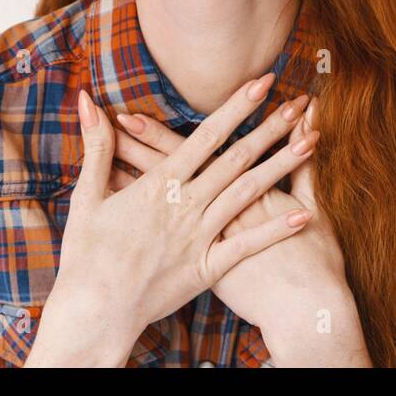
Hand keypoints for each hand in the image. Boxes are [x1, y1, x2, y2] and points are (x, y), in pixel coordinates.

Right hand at [27, 72, 315, 365]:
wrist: (94, 312)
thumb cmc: (85, 255)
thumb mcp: (87, 196)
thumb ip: (97, 147)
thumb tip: (87, 101)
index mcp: (159, 184)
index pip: (206, 135)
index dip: (236, 107)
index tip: (260, 83)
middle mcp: (186, 205)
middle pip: (237, 159)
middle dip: (270, 128)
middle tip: (299, 104)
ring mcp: (200, 237)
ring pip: (248, 194)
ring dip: (281, 166)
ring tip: (311, 143)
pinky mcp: (207, 268)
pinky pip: (248, 246)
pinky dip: (276, 230)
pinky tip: (304, 214)